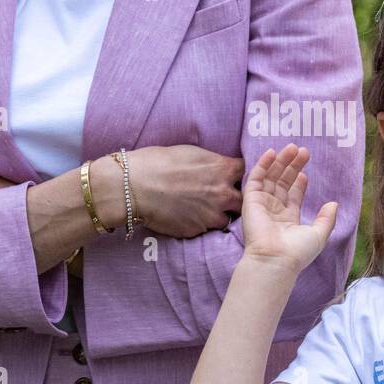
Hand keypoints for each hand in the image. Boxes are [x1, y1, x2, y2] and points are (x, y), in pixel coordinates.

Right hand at [124, 145, 244, 237]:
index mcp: (223, 170)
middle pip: (244, 200)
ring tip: (204, 209)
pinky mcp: (197, 230)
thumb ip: (211, 162)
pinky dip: (200, 224)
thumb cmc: (158, 162)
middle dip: (236, 198)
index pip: (247, 172)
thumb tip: (217, 166)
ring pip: (227, 219)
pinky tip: (187, 216)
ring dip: (219, 214)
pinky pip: (205, 229)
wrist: (136, 187)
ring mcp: (211, 215)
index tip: (234, 176)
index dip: (240, 174)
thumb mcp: (191, 153)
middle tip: (223, 196)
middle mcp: (223, 194)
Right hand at [240, 144, 336, 271]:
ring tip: (292, 147)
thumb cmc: (297, 252)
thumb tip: (334, 203)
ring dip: (280, 161)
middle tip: (303, 151)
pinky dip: (262, 165)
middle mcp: (274, 211)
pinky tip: (271, 153)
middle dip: (292, 166)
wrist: (275, 260)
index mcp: (288, 219)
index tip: (305, 171)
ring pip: (270, 178)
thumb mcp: (319, 235)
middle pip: (282, 183)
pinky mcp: (251, 201)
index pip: (292, 195)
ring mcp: (262, 205)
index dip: (299, 182)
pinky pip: (255, 179)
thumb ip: (327, 218)